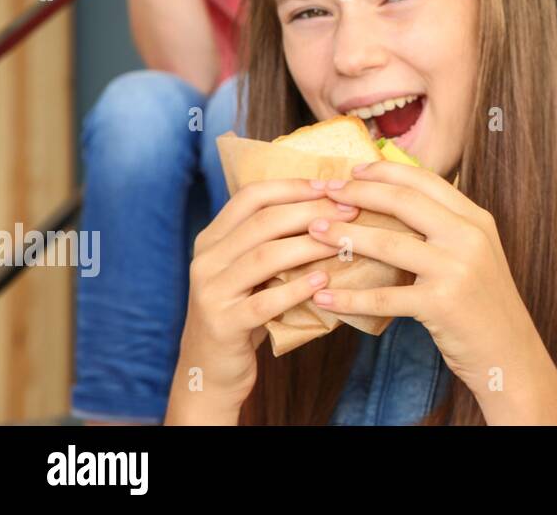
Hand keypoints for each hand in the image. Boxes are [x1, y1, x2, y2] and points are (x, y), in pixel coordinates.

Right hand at [175, 179, 358, 408]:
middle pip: (263, 221)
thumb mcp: (251, 272)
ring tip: (344, 241)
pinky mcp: (222, 324)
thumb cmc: (244, 312)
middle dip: (311, 211)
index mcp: (212, 238)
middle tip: (350, 210)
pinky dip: (296, 289)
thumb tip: (331, 208)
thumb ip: (273, 241)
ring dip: (310, 245)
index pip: (251, 196)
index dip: (292, 187)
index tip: (331, 186)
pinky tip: (324, 281)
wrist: (210, 370)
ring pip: (265, 256)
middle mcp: (206, 259)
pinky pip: (264, 302)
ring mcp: (210, 292)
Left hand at [305, 161, 551, 402]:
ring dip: (345, 235)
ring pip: (389, 243)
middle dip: (358, 192)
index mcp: (476, 219)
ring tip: (314, 232)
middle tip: (324, 191)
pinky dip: (350, 297)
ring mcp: (456, 269)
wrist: (510, 353)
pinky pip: (385, 297)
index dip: (385, 171)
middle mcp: (469, 237)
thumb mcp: (476, 253)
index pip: (425, 180)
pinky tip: (324, 296)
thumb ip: (445, 228)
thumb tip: (396, 202)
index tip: (352, 170)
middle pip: (404, 201)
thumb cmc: (484, 303)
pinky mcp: (441, 304)